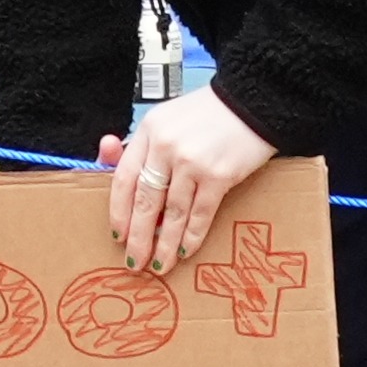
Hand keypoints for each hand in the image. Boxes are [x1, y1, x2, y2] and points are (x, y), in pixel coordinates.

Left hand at [100, 87, 273, 272]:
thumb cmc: (209, 113)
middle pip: (145, 202)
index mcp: (149, 130)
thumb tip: (113, 167)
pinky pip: (200, 214)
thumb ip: (142, 147)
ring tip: (160, 265)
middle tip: (134, 262)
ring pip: (172, 214)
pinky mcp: (219, 175)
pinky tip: (185, 251)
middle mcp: (166, 146)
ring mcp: (192, 161)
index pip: (124, 178)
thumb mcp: (167, 120)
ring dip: (165, 245)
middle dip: (138, 238)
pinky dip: (191, 236)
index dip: (119, 211)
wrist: (252, 102)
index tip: (118, 235)